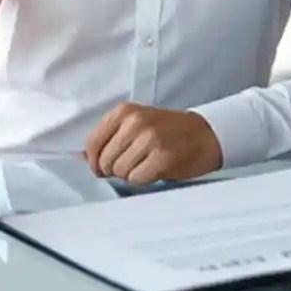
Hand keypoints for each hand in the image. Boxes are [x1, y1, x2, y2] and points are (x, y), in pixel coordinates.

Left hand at [84, 103, 222, 184]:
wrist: (206, 134)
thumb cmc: (169, 131)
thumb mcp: (137, 123)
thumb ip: (111, 137)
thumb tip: (84, 158)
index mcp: (125, 111)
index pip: (93, 143)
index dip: (95, 161)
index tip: (101, 167)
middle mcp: (135, 122)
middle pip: (105, 161)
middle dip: (116, 169)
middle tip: (134, 163)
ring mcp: (149, 139)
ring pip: (120, 172)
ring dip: (131, 174)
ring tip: (147, 164)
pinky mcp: (162, 157)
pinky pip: (137, 179)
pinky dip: (144, 179)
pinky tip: (156, 169)